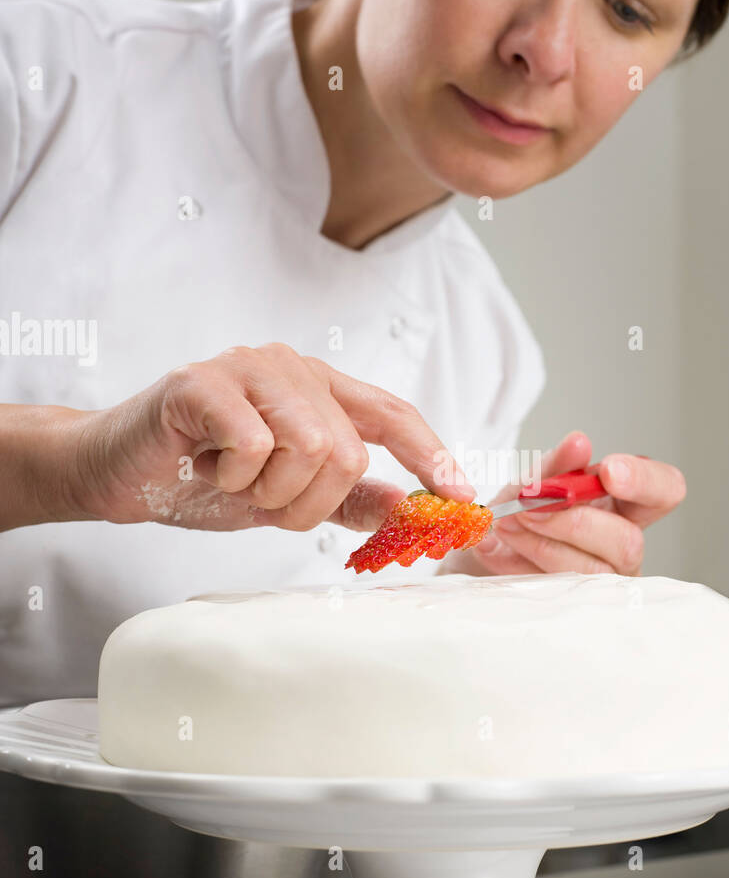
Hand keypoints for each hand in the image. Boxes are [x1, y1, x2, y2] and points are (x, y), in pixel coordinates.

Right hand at [72, 342, 474, 531]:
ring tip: (232, 479)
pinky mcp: (203, 382)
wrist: (117, 473)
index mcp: (318, 389)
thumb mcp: (285, 496)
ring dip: (270, 491)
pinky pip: (256, 445)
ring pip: (311, 447)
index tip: (461, 497)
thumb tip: (410, 510)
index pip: (393, 414)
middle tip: (262, 499)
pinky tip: (205, 464)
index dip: (431, 455)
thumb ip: (346, 498)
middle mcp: (291, 368)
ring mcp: (248, 368)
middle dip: (308, 502)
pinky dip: (234, 476)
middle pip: (349, 452)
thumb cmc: (199, 476)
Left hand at [456, 431, 685, 575]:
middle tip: (530, 505)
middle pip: (628, 541)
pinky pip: (556, 590)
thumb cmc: (522, 510)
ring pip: (591, 570)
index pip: (666, 491)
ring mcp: (603, 582)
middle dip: (576, 522)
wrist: (483, 548)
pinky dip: (521, 562)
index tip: (608, 471)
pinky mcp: (573, 606)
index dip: (645, 481)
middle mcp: (623, 545)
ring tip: (508, 522)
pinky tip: (500, 546)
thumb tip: (579, 444)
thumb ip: (557, 464)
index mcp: (626, 505)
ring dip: (542, 543)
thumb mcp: (535, 480)